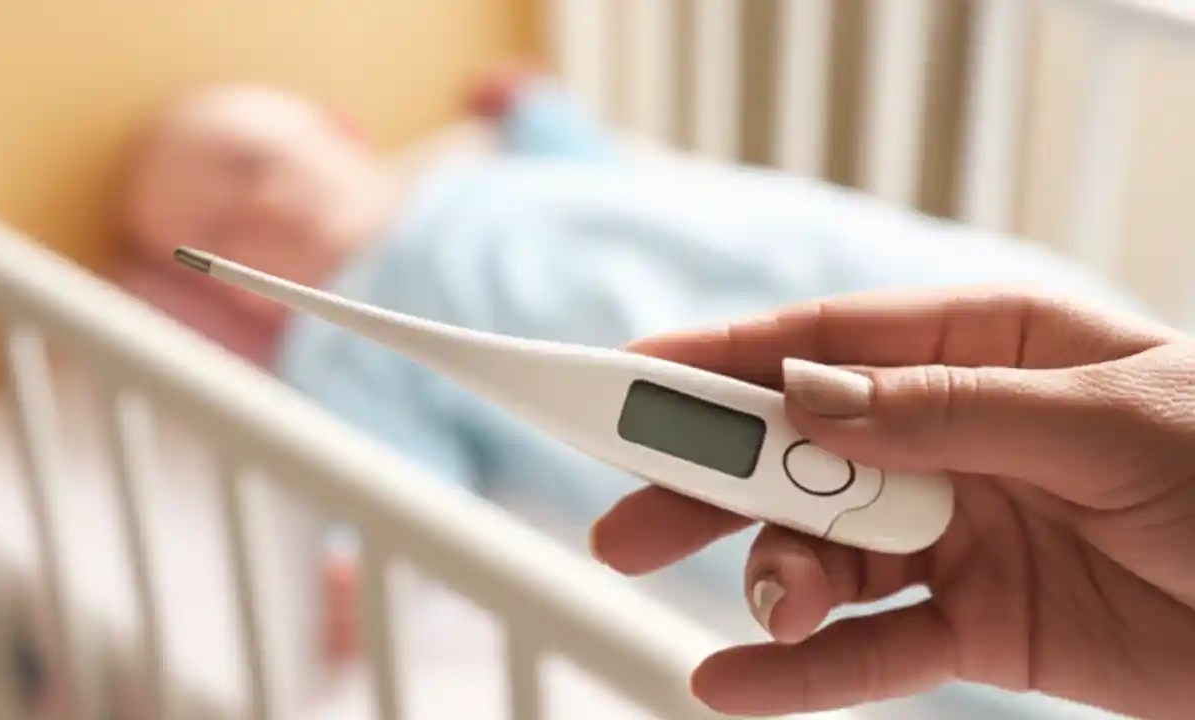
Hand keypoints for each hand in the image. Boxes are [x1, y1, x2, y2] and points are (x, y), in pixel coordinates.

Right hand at [591, 288, 1194, 717]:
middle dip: (710, 486)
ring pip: (827, 553)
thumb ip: (950, 408)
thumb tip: (805, 395)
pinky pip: (874, 646)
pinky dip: (804, 669)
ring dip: (774, 582)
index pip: (825, 342)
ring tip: (762, 613)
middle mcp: (951, 434)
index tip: (627, 379)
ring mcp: (958, 531)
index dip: (720, 362)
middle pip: (798, 453)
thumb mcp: (1110, 418)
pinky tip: (733, 681)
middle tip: (624, 525)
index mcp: (982, 347)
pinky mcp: (975, 624)